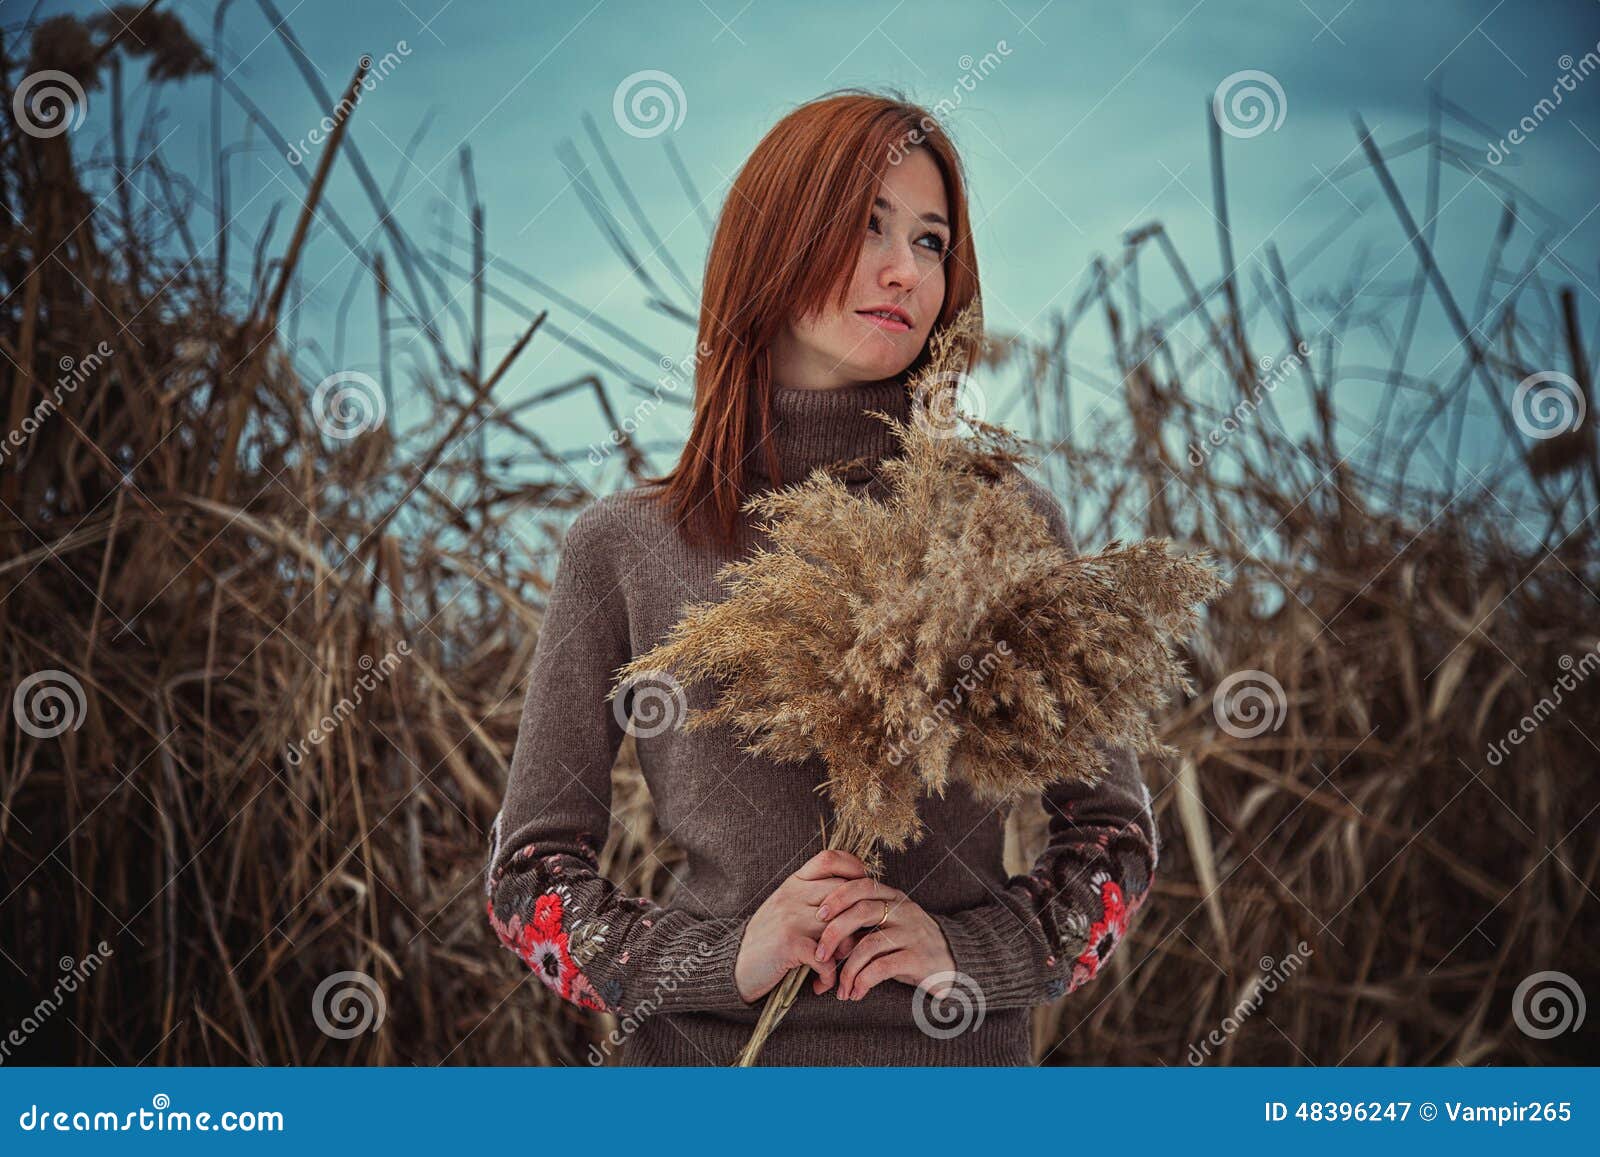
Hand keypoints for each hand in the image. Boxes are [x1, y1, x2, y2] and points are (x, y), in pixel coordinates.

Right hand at [734, 849, 869, 1003]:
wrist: (734, 966)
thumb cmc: (766, 939)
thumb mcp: (785, 907)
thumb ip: (811, 897)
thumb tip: (852, 898)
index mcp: (793, 883)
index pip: (828, 859)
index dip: (853, 868)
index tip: (863, 889)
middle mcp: (792, 895)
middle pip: (842, 892)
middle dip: (858, 916)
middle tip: (858, 939)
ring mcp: (791, 918)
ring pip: (840, 925)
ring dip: (846, 951)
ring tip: (839, 965)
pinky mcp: (790, 944)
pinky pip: (826, 957)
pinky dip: (829, 975)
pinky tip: (822, 983)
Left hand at [811, 875, 956, 1000]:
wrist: (954, 961)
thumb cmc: (911, 943)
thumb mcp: (890, 925)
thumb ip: (863, 923)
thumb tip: (822, 936)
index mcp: (893, 897)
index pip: (862, 886)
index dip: (837, 897)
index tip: (818, 915)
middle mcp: (903, 911)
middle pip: (861, 911)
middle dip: (833, 933)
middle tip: (820, 955)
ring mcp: (912, 934)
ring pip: (869, 944)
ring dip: (847, 968)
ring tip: (839, 987)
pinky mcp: (918, 958)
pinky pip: (882, 968)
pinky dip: (863, 981)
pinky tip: (856, 993)